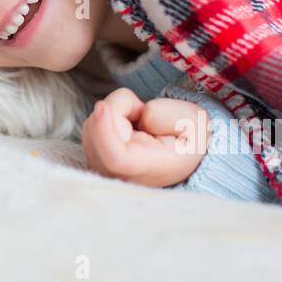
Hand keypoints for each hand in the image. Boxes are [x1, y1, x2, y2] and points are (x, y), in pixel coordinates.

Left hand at [81, 88, 209, 187]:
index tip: (102, 106)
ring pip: (93, 122)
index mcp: (149, 169)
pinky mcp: (92, 159)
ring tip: (139, 127)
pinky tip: (126, 131)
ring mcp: (102, 170)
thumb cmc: (188, 138)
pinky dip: (106, 119)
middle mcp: (119, 176)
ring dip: (114, 113)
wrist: (183, 155)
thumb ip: (163, 114)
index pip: (116, 158)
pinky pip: (90, 126)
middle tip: (146, 119)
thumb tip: (133, 116)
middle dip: (121, 107)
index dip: (104, 131)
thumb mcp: (192, 121)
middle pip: (99, 129)